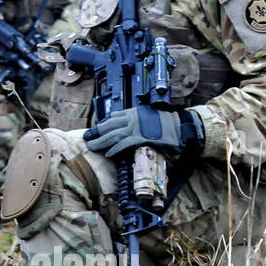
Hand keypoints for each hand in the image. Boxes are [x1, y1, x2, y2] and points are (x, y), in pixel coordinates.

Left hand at [83, 107, 203, 157]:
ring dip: (100, 141)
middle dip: (96, 132)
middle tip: (87, 138)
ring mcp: (135, 128)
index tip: (94, 130)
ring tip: (92, 146)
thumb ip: (132, 118)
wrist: (178, 127)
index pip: (112, 117)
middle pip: (108, 126)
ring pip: (112, 134)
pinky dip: (115, 149)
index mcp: (132, 112)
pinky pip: (123, 144)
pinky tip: (108, 153)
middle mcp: (131, 119)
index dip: (101, 124)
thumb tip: (117, 119)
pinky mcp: (140, 138)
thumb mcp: (146, 115)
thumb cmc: (164, 122)